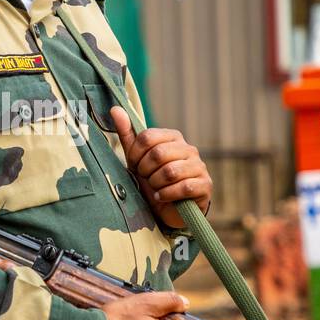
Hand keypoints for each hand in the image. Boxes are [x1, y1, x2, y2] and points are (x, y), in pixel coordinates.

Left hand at [109, 107, 211, 229]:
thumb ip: (128, 135)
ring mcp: (199, 166)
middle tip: (146, 179)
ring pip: (170, 171)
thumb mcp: (136, 159)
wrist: (166, 210)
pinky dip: (166, 195)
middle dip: (145, 171)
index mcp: (173, 137)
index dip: (135, 155)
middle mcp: (189, 149)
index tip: (135, 166)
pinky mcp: (205, 185)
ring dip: (156, 184)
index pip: (147, 137)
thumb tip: (115, 108)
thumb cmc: (151, 182)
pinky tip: (162, 197)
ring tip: (155, 189)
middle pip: (158, 154)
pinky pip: (183, 187)